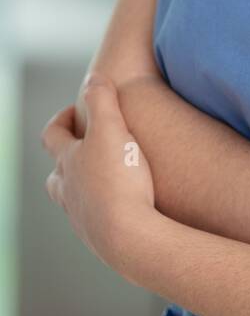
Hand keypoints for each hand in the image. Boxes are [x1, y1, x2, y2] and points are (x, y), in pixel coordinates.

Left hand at [40, 71, 156, 273]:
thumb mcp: (112, 129)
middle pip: (57, 174)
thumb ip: (102, 100)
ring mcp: (82, 217)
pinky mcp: (100, 238)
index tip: (79, 109)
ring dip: (86, 187)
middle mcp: (68, 192)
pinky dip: (106, 209)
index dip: (62, 119)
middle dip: (69, 159)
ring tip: (108, 180)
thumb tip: (93, 77)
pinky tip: (126, 207)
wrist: (130, 238)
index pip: (52, 135)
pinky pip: (96, 220)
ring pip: (75, 199)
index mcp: (67, 163)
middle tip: (90, 148)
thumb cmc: (120, 182)